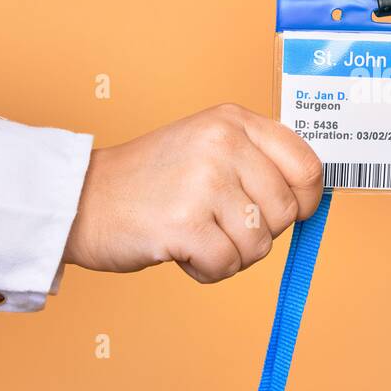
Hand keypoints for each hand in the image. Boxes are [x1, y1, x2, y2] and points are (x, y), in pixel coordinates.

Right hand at [63, 103, 323, 282]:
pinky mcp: (185, 222)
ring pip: (259, 243)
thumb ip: (256, 163)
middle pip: (285, 212)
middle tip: (217, 224)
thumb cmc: (149, 182)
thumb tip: (309, 201)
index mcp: (234, 121)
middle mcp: (223, 143)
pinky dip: (207, 270)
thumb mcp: (207, 147)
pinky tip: (180, 250)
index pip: (307, 166)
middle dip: (257, 232)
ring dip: (230, 254)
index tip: (286, 213)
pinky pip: (227, 265)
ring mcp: (204, 181)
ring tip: (194, 234)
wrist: (80, 199)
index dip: (304, 200)